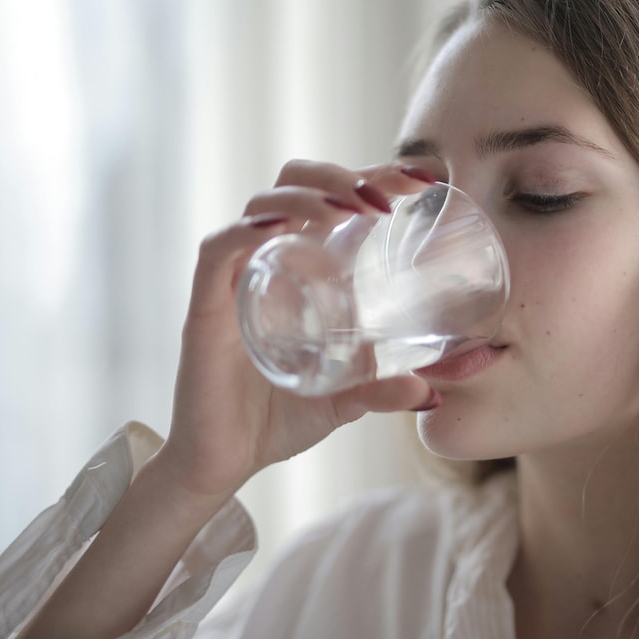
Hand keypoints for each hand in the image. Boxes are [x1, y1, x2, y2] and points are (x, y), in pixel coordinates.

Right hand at [158, 160, 435, 499]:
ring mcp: (235, 279)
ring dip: (308, 194)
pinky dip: (246, 230)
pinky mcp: (205, 307)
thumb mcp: (346, 400)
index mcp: (303, 267)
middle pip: (296, 183)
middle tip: (386, 198)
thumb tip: (433, 393)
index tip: (424, 179)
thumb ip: (385, 390)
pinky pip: (218, 251)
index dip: (376, 176)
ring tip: (350, 209)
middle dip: (341, 175)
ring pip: (262, 205)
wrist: (222, 463)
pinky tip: (281, 227)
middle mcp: (269, 261)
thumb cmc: (279, 418)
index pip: (335, 198)